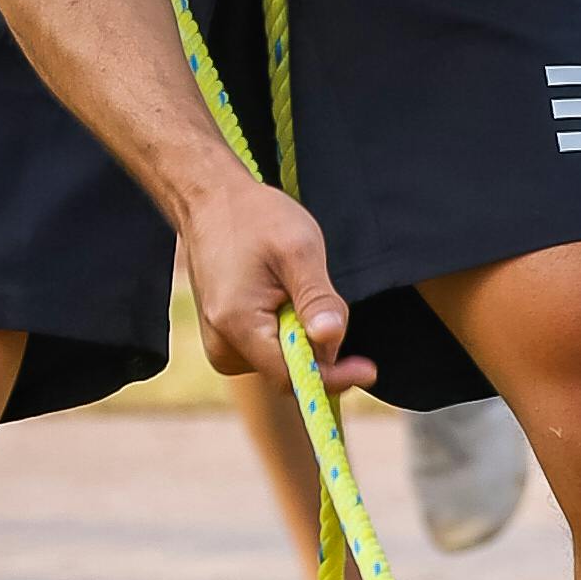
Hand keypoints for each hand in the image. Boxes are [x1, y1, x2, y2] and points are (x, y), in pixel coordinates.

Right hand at [181, 170, 371, 395]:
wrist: (211, 202)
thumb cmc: (255, 219)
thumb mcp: (298, 250)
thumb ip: (317, 298)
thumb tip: (332, 339)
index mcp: (237, 325)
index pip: (292, 377)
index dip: (333, 376)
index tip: (369, 370)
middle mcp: (222, 346)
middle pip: (289, 372)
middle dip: (317, 347)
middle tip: (322, 297)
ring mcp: (220, 345)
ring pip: (282, 363)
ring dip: (302, 335)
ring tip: (292, 288)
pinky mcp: (224, 341)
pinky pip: (269, 351)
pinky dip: (286, 331)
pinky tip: (280, 296)